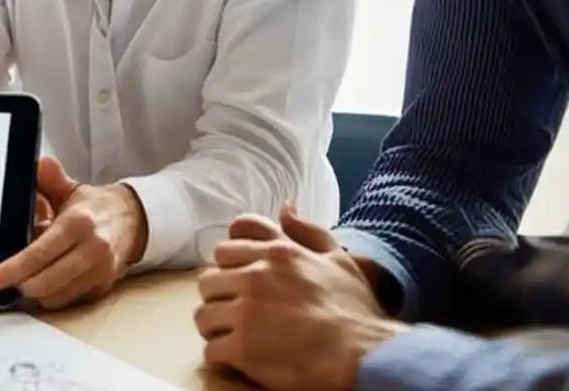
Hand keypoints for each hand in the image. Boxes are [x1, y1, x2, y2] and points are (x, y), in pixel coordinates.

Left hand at [0, 156, 147, 309]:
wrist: (134, 220)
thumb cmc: (95, 208)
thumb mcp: (71, 189)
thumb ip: (51, 178)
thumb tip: (37, 165)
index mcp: (79, 223)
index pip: (37, 254)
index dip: (9, 271)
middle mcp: (92, 249)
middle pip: (44, 282)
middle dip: (19, 284)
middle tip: (4, 278)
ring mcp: (100, 271)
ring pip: (54, 297)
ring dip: (35, 290)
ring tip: (29, 273)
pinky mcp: (103, 287)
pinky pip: (67, 301)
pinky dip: (52, 294)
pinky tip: (49, 277)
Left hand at [193, 207, 405, 389]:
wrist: (365, 356)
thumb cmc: (356, 311)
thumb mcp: (339, 259)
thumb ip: (308, 231)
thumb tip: (285, 207)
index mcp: (277, 253)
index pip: (225, 249)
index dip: (228, 268)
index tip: (239, 283)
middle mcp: (256, 276)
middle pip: (208, 281)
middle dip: (219, 298)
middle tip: (236, 314)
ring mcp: (247, 311)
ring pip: (203, 314)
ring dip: (215, 328)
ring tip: (234, 338)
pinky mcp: (243, 347)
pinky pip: (211, 349)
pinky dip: (221, 357)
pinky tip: (238, 360)